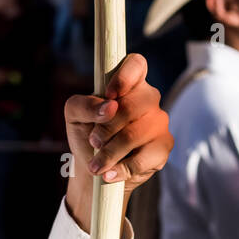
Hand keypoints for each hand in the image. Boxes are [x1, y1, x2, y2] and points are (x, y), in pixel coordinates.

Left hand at [64, 53, 172, 231]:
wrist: (94, 168)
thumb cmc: (86, 134)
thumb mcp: (74, 115)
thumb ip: (85, 105)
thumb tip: (108, 107)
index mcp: (128, 84)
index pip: (136, 64)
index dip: (124, 77)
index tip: (109, 95)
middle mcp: (148, 99)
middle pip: (134, 104)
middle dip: (107, 127)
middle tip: (93, 142)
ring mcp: (159, 122)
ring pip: (137, 133)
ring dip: (110, 152)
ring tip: (96, 165)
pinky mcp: (163, 147)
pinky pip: (144, 157)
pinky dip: (122, 169)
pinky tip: (109, 174)